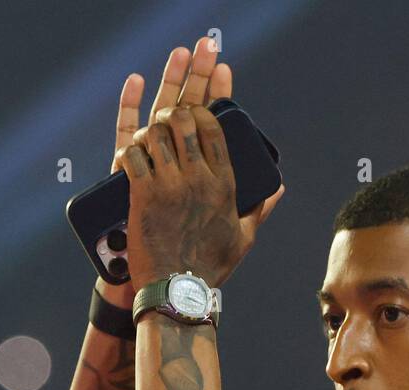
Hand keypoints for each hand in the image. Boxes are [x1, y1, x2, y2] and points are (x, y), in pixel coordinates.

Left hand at [113, 37, 283, 291]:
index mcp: (225, 185)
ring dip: (151, 127)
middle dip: (178, 103)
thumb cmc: (210, 267)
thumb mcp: (243, 237)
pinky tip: (132, 150)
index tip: (212, 78)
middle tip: (172, 106)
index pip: (217, 128)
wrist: (178, 291)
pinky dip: (131, 147)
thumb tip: (277, 189)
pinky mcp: (143, 194)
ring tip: (151, 133)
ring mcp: (170, 185)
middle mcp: (200, 180)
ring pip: (158, 133)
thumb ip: (261, 209)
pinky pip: (133, 154)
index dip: (212, 98)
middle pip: (187, 121)